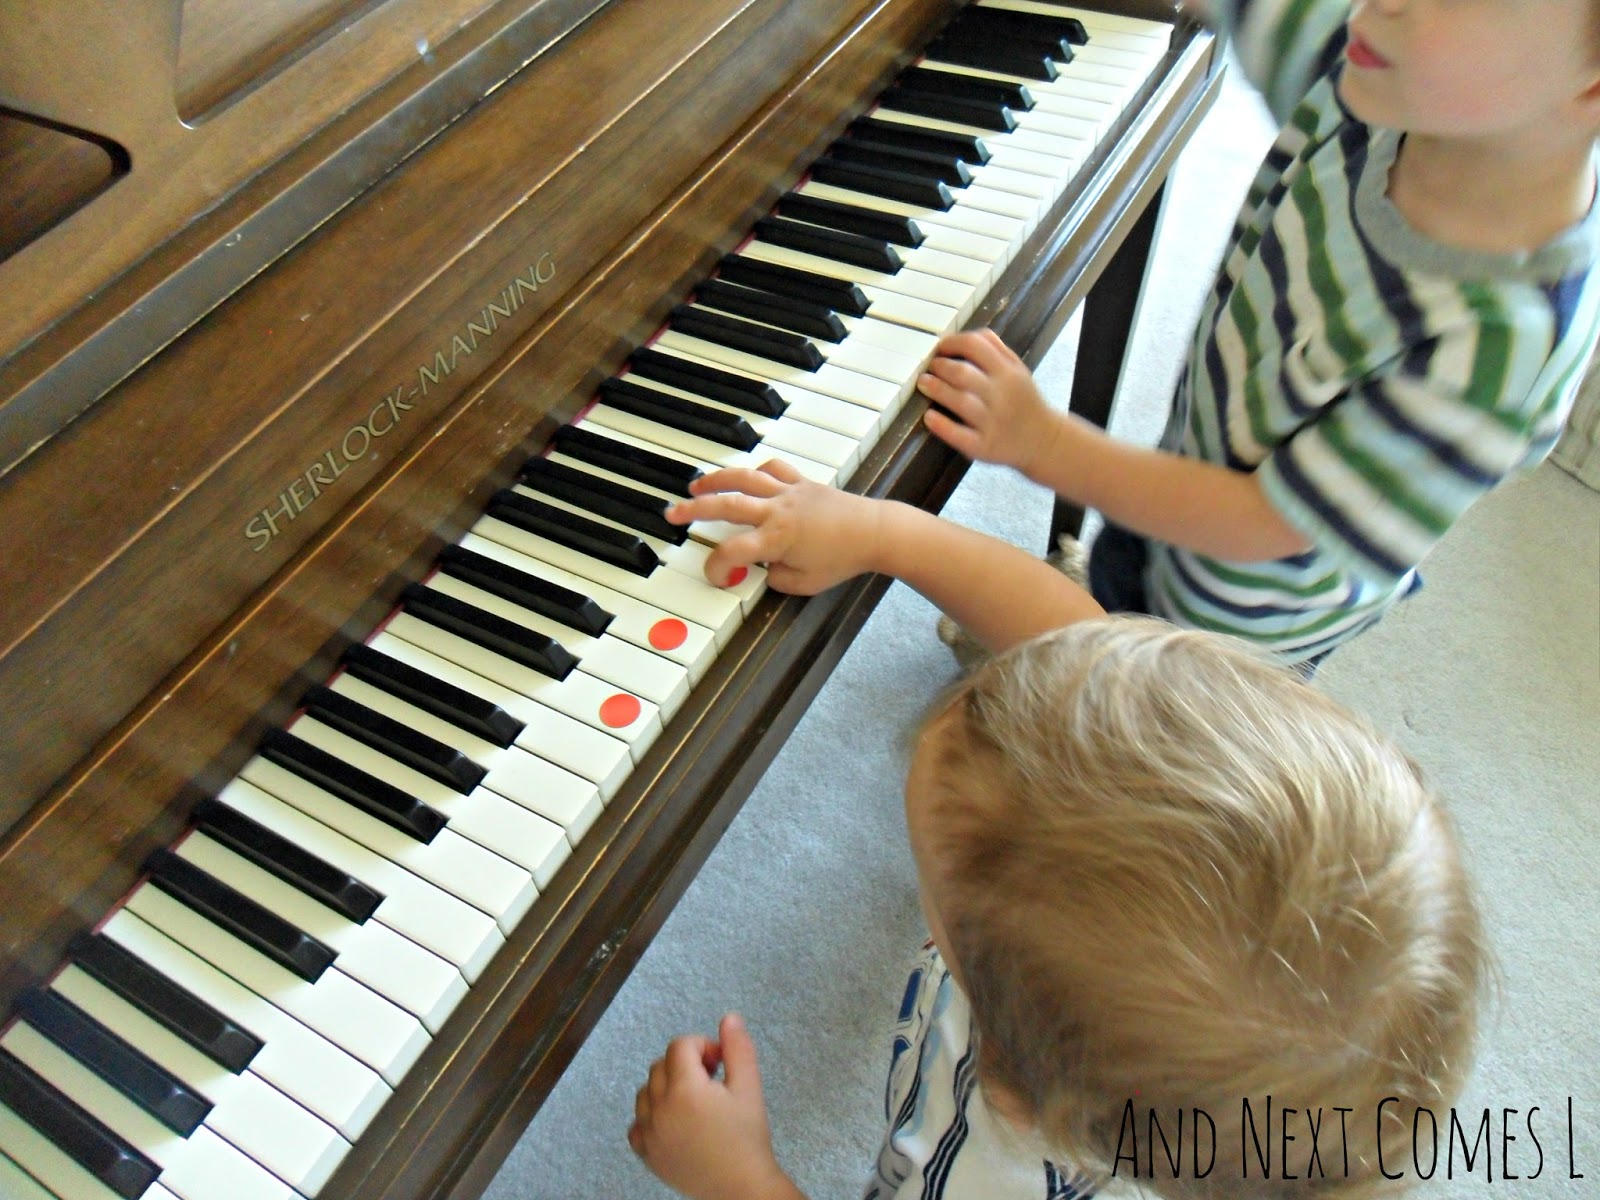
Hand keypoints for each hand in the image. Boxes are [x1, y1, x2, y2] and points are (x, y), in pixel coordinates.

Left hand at [628, 1013, 799, 1199]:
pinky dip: (651, 1117)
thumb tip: (729, 1018)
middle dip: (685, 1064)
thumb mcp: (749, 1088)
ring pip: (646, 1091)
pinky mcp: (647, 1154)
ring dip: (666, 1087)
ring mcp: (649, 1133)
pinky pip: (636, 1123)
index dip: (702, 1046)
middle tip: (712, 1081)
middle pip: (661, 1064)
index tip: (720, 1064)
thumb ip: (738, 1049)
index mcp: (685, 1089)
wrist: (741, 1188)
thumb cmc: (747, 1138)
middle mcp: (660, 1109)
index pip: (680, 1046)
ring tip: (695, 1102)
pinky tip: (674, 1123)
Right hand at [665, 460, 885, 593]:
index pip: (732, 553)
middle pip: (726, 506)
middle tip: (671, 514)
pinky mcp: (801, 483)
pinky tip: (744, 476)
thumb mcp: (804, 585)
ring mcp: (788, 493)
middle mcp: (778, 512)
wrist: (874, 532)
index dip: (716, 568)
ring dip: (716, 480)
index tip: (718, 576)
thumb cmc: (844, 559)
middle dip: (694, 510)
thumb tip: (760, 570)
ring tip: (695, 487)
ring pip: (744, 478)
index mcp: (777, 540)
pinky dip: (755, 470)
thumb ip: (775, 579)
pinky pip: (772, 469)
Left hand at [918, 328, 1062, 476]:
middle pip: (963, 373)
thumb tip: (967, 336)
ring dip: (936, 389)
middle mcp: (1002, 396)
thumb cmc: (1024, 402)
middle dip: (940, 367)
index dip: (951, 343)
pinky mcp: (984, 447)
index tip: (940, 347)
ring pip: (960, 401)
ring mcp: (993, 423)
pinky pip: (959, 435)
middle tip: (929, 367)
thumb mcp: (1018, 371)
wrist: (1044, 441)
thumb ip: (997, 350)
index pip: (975, 346)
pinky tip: (929, 417)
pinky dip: (941, 425)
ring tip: (923, 383)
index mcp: (1009, 373)